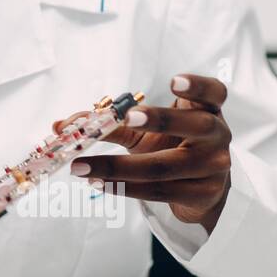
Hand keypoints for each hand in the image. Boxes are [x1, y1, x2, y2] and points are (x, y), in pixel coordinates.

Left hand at [55, 75, 232, 232]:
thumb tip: (60, 125)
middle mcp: (217, 135)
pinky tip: (100, 183)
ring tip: (82, 167)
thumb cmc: (170, 146)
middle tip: (127, 117)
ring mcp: (214, 167)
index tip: (173, 82)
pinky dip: (125, 188)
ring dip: (118, 167)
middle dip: (160, 120)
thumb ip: (110, 123)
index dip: (196, 86)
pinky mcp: (204, 194)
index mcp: (205, 110)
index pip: (213, 92)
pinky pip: (160, 191)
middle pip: (196, 126)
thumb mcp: (145, 130)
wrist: (199, 186)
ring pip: (165, 166)